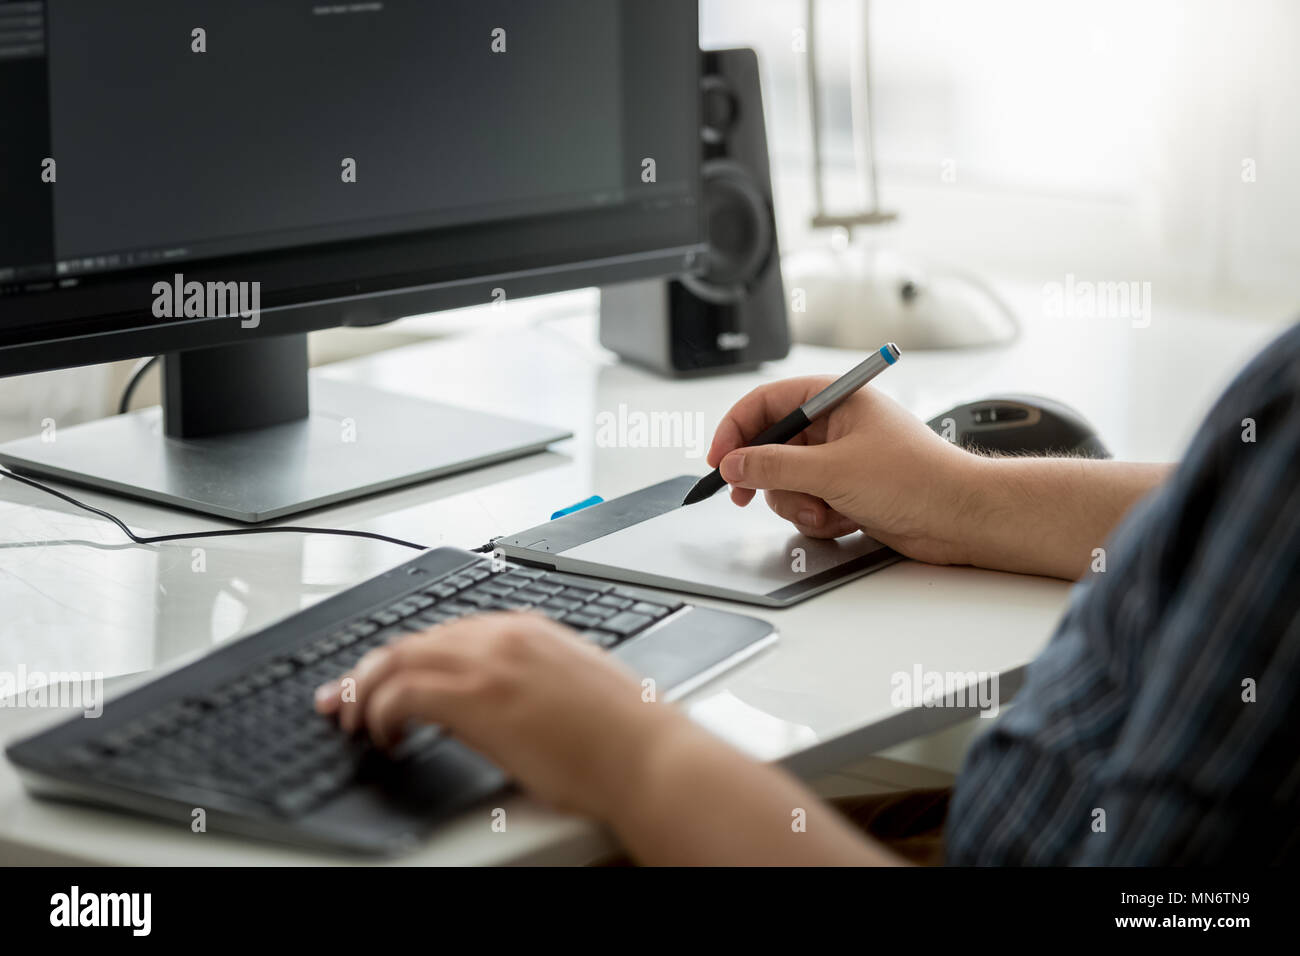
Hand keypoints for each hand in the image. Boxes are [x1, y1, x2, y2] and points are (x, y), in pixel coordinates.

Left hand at [314, 612, 689, 818]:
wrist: (645, 754)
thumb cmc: (622, 735)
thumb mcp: (570, 689)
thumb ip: (528, 681)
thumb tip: (497, 704)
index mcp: (526, 629)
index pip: (444, 632)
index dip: (404, 657)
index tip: (382, 679)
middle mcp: (502, 634)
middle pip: (411, 639)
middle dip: (368, 670)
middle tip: (342, 699)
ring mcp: (488, 661)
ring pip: (395, 659)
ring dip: (364, 691)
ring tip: (352, 722)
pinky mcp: (476, 696)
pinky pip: (402, 694)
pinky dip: (380, 714)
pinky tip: (385, 738)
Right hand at [708, 377, 978, 565]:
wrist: (960, 518)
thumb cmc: (916, 478)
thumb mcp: (832, 471)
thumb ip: (774, 468)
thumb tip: (734, 464)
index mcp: (835, 399)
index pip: (767, 403)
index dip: (736, 430)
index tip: (720, 460)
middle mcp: (836, 425)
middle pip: (771, 446)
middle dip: (765, 477)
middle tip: (745, 497)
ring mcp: (841, 460)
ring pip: (787, 481)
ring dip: (797, 504)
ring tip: (825, 512)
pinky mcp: (848, 491)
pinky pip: (809, 503)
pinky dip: (818, 517)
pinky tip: (845, 522)